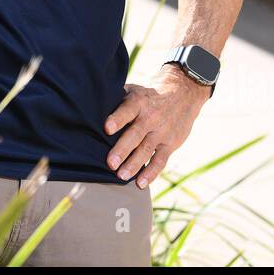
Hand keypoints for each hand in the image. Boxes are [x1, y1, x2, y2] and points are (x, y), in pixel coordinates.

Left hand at [103, 65, 209, 187]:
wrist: (183, 94)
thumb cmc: (148, 96)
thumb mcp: (134, 91)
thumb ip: (116, 100)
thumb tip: (90, 109)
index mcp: (139, 102)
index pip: (127, 110)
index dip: (117, 119)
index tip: (107, 128)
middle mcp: (151, 117)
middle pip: (135, 134)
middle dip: (123, 149)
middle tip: (111, 163)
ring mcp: (161, 132)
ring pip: (147, 150)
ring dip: (134, 164)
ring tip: (122, 176)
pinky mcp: (170, 144)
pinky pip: (160, 161)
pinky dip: (151, 173)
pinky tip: (140, 183)